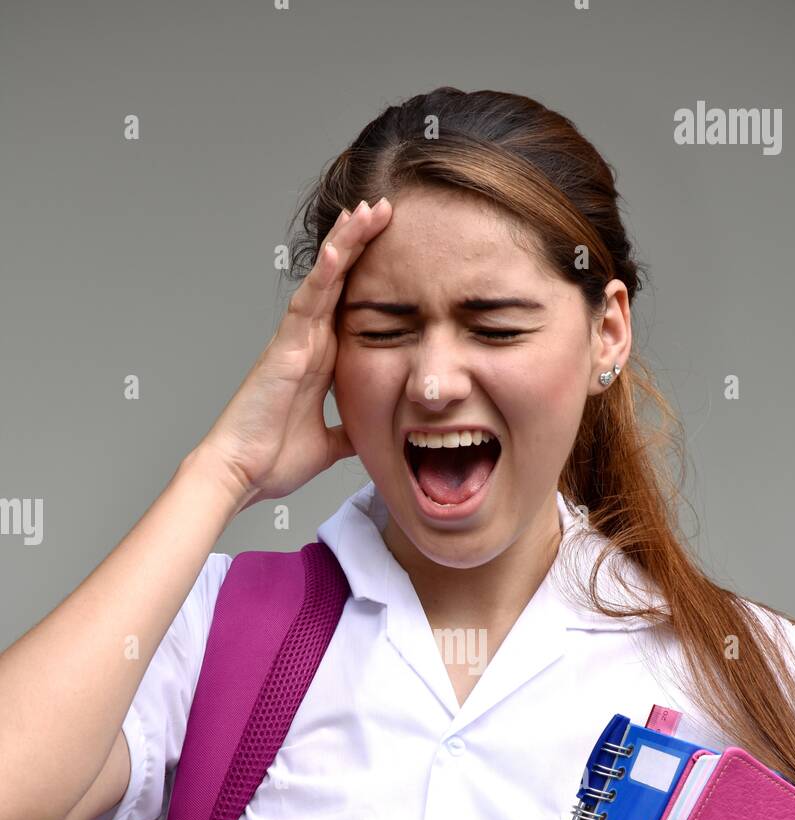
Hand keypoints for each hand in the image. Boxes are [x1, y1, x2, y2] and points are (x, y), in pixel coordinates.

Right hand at [183, 197, 392, 509]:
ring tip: (367, 209)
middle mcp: (306, 342)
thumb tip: (369, 433)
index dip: (366, 273)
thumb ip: (348, 430)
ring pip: (324, 280)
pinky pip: (308, 302)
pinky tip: (341, 245)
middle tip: (383, 207)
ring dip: (345, 243)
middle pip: (337, 280)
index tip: (391, 246)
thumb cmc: (272, 459)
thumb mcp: (328, 444)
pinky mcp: (285, 348)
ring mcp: (294, 341)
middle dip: (358, 243)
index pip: (348, 304)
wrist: (241, 474)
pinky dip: (324, 273)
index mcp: (319, 360)